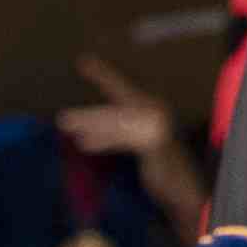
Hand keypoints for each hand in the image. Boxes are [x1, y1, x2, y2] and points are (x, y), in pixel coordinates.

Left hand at [63, 53, 210, 226]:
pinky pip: (123, 139)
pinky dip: (103, 141)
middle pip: (117, 108)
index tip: (84, 61)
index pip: (123, 87)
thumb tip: (87, 127)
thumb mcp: (140, 143)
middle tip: (64, 118)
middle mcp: (157, 111)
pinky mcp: (154, 143)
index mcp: (153, 105)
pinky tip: (85, 144)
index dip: (104, 75)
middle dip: (89, 114)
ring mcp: (157, 126)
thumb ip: (121, 132)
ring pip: (116, 123)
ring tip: (67, 126)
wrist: (182, 186)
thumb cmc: (160, 165)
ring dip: (90, 125)